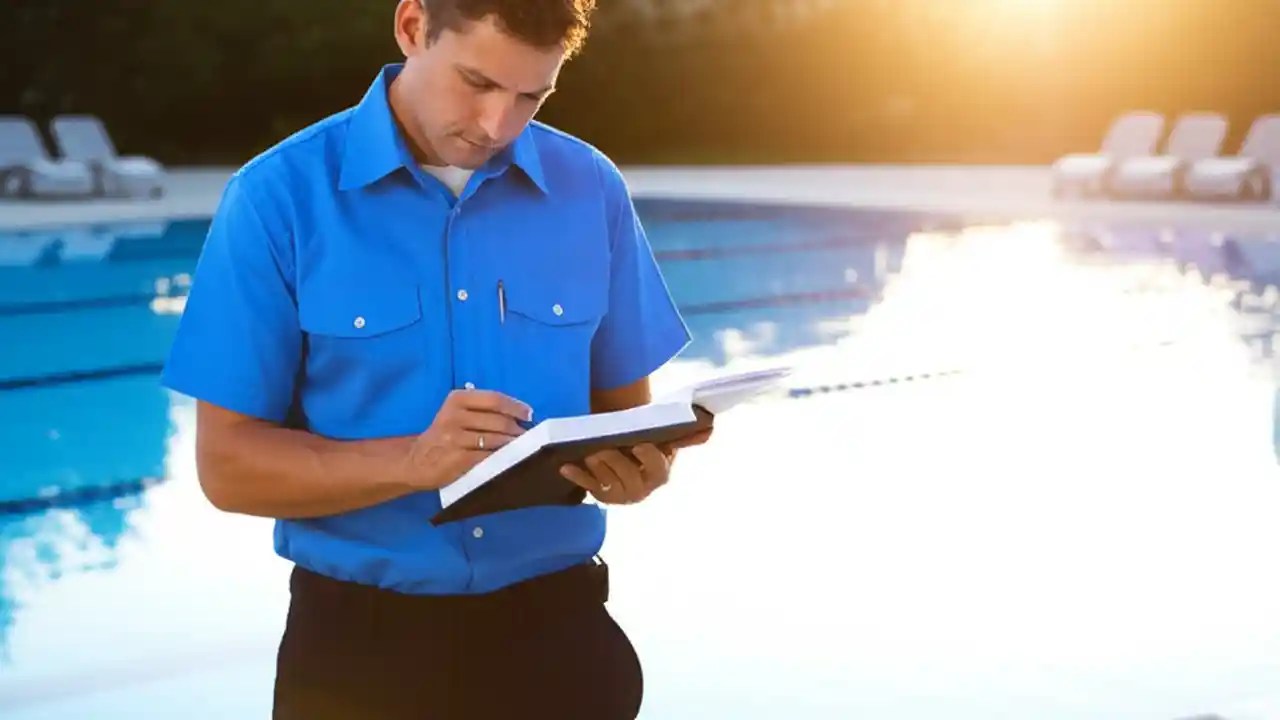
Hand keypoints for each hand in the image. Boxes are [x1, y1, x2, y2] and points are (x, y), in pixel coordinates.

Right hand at [403, 390, 531, 490]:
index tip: (528, 414)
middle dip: (517, 429)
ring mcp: (456, 438)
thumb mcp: (456, 413)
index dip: (515, 407)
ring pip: (496, 439)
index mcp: (457, 399)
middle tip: (526, 435)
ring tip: (522, 447)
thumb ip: (481, 409)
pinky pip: (489, 456)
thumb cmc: (443, 435)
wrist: (416, 461)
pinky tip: (509, 458)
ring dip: (513, 444)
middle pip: (498, 420)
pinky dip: (503, 457)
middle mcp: (455, 416)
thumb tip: (518, 413)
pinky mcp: (459, 458)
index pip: (494, 399)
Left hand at [559, 428, 712, 504]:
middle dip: (615, 463)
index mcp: (660, 474)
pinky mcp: (600, 493)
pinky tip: (565, 467)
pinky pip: (587, 487)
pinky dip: (576, 478)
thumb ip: (686, 435)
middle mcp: (641, 489)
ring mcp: (620, 494)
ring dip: (596, 469)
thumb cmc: (647, 442)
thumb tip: (710, 427)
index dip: (649, 458)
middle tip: (601, 448)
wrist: (627, 451)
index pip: (657, 469)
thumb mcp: (665, 438)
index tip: (639, 444)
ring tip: (586, 453)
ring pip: (607, 484)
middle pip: (628, 479)